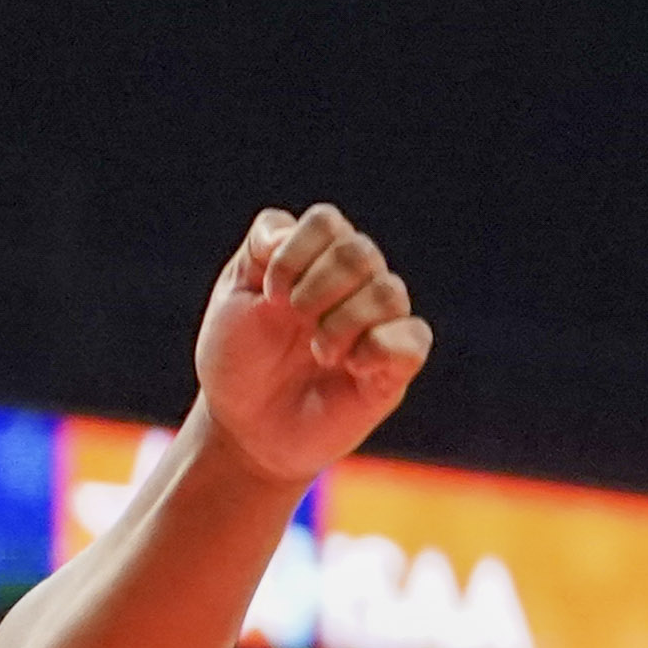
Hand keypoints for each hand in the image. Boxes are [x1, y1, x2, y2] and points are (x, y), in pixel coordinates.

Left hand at [194, 205, 431, 486]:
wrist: (244, 426)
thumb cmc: (239, 358)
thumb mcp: (233, 295)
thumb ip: (260, 248)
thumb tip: (290, 232)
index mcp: (314, 258)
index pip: (327, 222)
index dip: (294, 254)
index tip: (269, 293)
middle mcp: (353, 283)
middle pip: (360, 251)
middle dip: (317, 287)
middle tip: (292, 319)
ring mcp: (378, 322)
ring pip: (389, 291)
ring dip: (343, 322)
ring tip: (318, 352)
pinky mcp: (396, 365)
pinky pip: (414, 337)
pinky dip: (378, 348)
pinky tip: (350, 367)